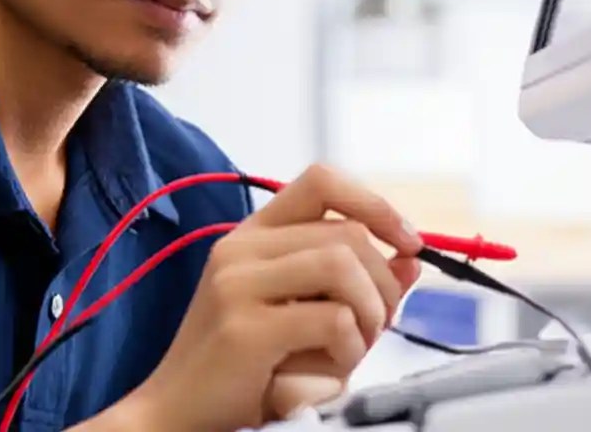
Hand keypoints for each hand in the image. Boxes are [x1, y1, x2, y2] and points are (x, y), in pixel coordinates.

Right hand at [120, 164, 422, 430]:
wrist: (179, 412)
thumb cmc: (245, 368)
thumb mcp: (304, 313)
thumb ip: (354, 284)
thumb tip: (411, 260)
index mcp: (252, 234)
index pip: (322, 181)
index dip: (375, 204)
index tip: (407, 242)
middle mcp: (240, 248)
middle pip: (347, 233)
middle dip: (385, 282)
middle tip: (379, 325)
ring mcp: (237, 284)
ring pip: (342, 266)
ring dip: (370, 312)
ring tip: (355, 347)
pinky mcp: (245, 328)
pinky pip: (332, 319)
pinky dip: (349, 349)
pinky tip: (327, 371)